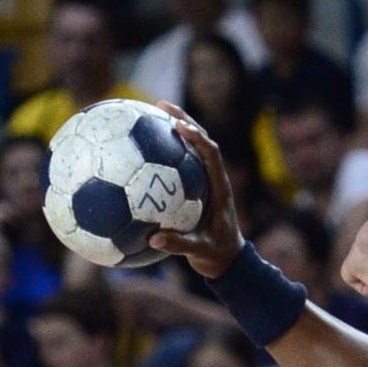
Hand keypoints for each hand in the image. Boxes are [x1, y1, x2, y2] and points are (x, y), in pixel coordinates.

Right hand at [138, 99, 247, 278]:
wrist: (227, 261)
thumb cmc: (216, 255)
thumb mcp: (199, 252)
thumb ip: (180, 246)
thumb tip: (154, 240)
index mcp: (220, 188)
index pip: (212, 154)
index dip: (197, 138)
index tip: (178, 127)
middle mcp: (214, 179)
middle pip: (201, 140)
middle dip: (183, 120)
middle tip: (160, 104)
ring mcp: (205, 181)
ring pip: (191, 148)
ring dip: (174, 129)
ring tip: (151, 113)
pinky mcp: (195, 187)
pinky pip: (178, 164)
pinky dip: (163, 152)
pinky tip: (140, 148)